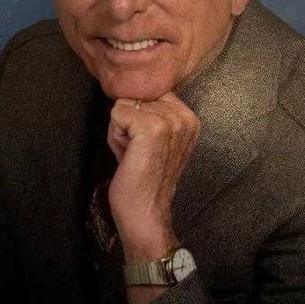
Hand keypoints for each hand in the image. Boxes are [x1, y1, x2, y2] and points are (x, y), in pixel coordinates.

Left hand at [107, 92, 199, 262]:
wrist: (146, 213)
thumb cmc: (145, 178)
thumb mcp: (158, 138)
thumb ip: (153, 114)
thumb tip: (132, 91)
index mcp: (189, 117)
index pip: (150, 92)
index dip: (138, 117)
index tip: (145, 145)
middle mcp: (185, 116)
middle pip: (136, 96)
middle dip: (128, 122)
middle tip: (138, 151)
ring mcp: (170, 121)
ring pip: (124, 104)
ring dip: (121, 130)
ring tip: (134, 154)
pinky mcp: (152, 127)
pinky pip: (117, 113)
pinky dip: (115, 135)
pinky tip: (128, 155)